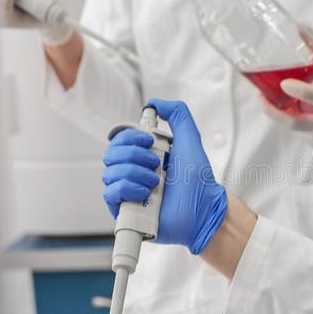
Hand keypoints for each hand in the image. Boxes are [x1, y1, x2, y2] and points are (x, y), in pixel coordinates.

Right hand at [102, 99, 227, 254]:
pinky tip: (145, 194)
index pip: (120, 139)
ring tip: (155, 182)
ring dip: (135, 174)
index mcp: (143, 155)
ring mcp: (128, 191)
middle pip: (111, 154)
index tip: (148, 141)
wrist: (202, 208)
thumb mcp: (190, 139)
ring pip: (110, 173)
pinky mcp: (125, 210)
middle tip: (156, 163)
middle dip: (134, 156)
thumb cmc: (198, 179)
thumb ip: (177, 115)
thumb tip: (155, 103)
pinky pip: (110, 194)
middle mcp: (133, 172)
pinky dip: (128, 189)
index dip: (130, 138)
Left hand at [261, 61, 312, 143]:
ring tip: (270, 98)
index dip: (303, 92)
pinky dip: (288, 118)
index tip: (284, 84)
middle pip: (296, 123)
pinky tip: (291, 111)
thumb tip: (301, 25)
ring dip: (279, 112)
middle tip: (260, 96)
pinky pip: (294, 130)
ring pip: (291, 125)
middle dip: (274, 112)